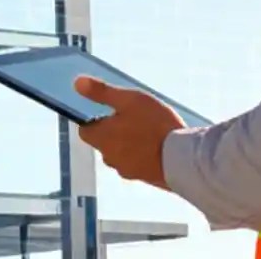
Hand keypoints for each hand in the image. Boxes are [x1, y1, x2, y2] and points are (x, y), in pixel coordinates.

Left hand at [74, 75, 185, 189]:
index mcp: (101, 138)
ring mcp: (127, 171)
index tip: (108, 111)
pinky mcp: (145, 179)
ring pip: (121, 154)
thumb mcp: (128, 100)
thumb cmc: (154, 125)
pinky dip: (142, 155)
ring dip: (128, 144)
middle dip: (113, 132)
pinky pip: (138, 164)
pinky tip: (159, 146)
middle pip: (103, 143)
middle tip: (133, 118)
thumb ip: (102, 92)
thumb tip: (77, 83)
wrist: (183, 159)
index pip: (85, 130)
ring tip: (148, 131)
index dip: (94, 120)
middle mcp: (109, 157)